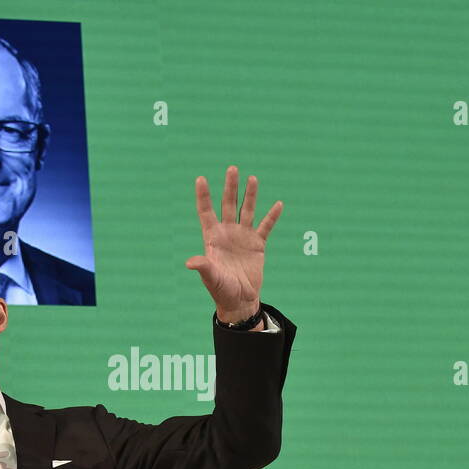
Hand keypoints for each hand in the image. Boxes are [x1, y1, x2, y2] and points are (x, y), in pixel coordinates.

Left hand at [187, 165, 282, 322]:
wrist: (239, 300)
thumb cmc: (221, 290)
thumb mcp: (211, 278)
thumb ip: (203, 267)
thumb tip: (189, 263)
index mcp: (213, 238)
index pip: (206, 212)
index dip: (204, 196)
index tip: (201, 179)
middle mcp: (227, 233)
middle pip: (228, 204)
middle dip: (230, 187)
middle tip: (232, 168)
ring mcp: (243, 237)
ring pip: (247, 211)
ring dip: (250, 195)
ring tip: (252, 179)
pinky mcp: (257, 244)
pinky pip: (266, 227)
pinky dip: (272, 216)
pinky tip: (278, 205)